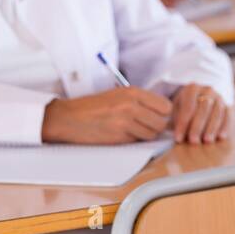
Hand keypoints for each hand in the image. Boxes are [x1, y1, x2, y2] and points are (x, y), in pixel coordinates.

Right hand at [41, 88, 172, 143]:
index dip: (163, 114)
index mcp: (132, 92)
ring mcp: (125, 121)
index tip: (157, 116)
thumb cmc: (93, 106)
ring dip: (145, 135)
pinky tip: (122, 134)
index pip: (165, 106)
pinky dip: (133, 140)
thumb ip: (140, 101)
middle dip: (156, 127)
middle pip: (161, 122)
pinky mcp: (118, 136)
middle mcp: (131, 105)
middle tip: (145, 126)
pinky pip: (137, 141)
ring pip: (151, 134)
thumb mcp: (118, 95)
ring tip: (132, 130)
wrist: (69, 117)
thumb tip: (163, 112)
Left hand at [171, 83, 229, 144]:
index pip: (188, 107)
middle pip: (204, 109)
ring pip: (217, 113)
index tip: (178, 138)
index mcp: (192, 88)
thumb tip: (178, 135)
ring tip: (206, 141)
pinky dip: (225, 127)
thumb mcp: (176, 110)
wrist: (197, 102)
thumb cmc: (183, 109)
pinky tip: (220, 137)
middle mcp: (207, 90)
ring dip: (212, 128)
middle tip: (193, 141)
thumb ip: (177, 120)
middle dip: (198, 127)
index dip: (183, 124)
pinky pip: (228, 116)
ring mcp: (219, 98)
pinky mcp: (227, 106)